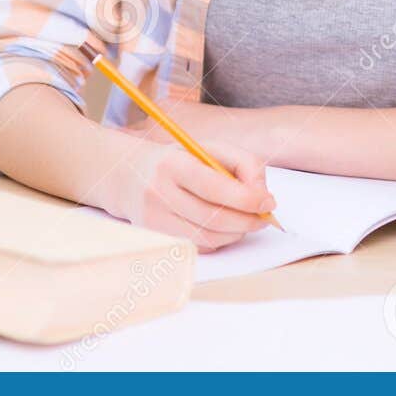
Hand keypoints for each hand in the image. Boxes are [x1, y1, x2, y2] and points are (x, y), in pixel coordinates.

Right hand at [111, 139, 276, 250]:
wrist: (127, 175)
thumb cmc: (178, 160)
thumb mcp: (208, 148)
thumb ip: (242, 162)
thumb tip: (262, 194)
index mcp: (173, 164)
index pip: (214, 187)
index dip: (246, 198)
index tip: (268, 202)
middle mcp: (159, 193)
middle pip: (213, 217)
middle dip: (247, 221)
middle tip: (264, 217)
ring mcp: (154, 219)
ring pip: (207, 237)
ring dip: (236, 233)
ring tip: (247, 222)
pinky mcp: (156, 237)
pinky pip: (198, 246)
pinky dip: (220, 240)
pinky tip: (225, 227)